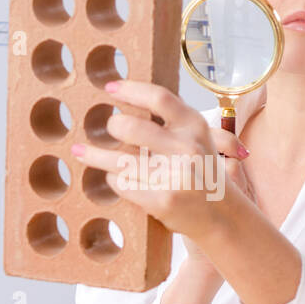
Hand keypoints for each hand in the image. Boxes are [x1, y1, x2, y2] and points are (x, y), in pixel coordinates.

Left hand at [69, 80, 255, 250]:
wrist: (222, 215)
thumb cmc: (202, 172)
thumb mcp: (198, 138)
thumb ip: (171, 121)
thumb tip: (127, 102)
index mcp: (195, 126)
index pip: (159, 98)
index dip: (130, 90)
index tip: (109, 88)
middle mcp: (187, 148)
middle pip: (129, 127)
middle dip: (112, 126)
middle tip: (106, 128)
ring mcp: (175, 176)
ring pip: (118, 160)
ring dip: (96, 156)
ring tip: (82, 152)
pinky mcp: (162, 201)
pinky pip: (122, 184)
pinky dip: (113, 180)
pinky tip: (112, 177)